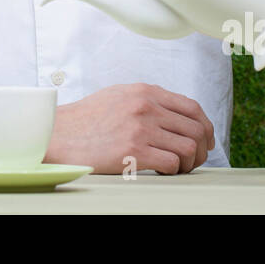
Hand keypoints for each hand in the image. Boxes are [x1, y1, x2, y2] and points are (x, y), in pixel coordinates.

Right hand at [42, 83, 215, 173]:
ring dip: (189, 162)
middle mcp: (146, 107)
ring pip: (188, 147)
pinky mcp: (134, 151)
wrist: (59, 134)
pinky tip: (163, 171)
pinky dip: (174, 170)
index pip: (192, 107)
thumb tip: (174, 113)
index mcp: (144, 92)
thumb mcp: (119, 96)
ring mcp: (141, 128)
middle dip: (201, 149)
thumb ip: (146, 99)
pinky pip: (172, 163)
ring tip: (179, 168)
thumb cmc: (87, 119)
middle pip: (195, 129)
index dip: (205, 126)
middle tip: (193, 160)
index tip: (205, 140)